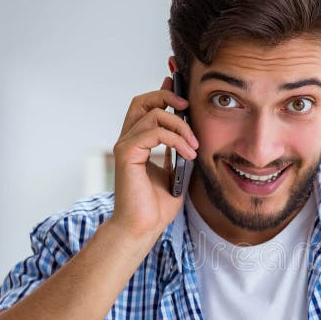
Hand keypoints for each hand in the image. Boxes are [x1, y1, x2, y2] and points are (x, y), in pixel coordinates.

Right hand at [110, 76, 197, 239]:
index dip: (163, 95)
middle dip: (167, 98)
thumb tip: (194, 135)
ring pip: (154, 115)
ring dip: (181, 127)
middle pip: (142, 101)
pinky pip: (154, 133)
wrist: (144, 227)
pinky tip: (188, 153)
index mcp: (138, 142)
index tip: (183, 92)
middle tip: (188, 107)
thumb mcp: (177, 172)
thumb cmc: (157, 205)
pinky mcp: (127, 154)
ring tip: (194, 145)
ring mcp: (126, 146)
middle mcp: (128, 140)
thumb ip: (180, 151)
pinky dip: (176, 140)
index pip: (146, 107)